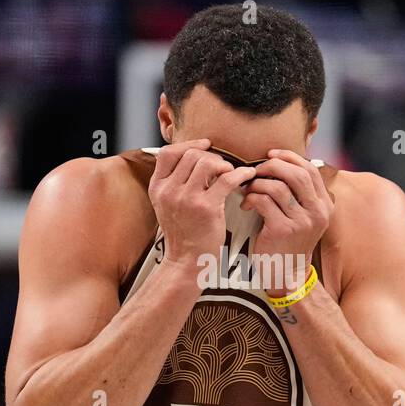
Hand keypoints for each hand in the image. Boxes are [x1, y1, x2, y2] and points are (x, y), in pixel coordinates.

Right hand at [149, 139, 257, 270]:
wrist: (186, 261)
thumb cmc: (183, 233)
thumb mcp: (167, 205)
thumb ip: (174, 182)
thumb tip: (193, 157)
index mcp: (158, 188)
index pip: (168, 153)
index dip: (189, 144)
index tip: (205, 145)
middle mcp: (169, 191)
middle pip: (191, 155)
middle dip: (211, 156)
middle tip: (222, 167)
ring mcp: (186, 199)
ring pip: (208, 162)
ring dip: (224, 164)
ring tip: (230, 174)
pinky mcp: (206, 208)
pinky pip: (227, 179)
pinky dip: (240, 174)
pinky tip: (247, 176)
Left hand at [240, 149, 333, 296]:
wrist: (286, 274)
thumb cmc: (289, 241)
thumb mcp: (304, 216)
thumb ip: (300, 193)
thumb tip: (283, 162)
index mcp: (324, 205)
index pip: (310, 169)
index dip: (289, 157)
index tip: (271, 154)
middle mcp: (318, 212)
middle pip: (297, 174)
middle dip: (273, 166)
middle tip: (257, 170)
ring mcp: (302, 222)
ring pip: (278, 186)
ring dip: (258, 184)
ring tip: (249, 190)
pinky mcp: (283, 230)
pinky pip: (264, 201)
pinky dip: (251, 198)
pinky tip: (246, 205)